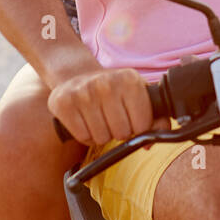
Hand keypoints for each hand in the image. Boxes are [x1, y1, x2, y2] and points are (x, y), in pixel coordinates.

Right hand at [47, 64, 167, 146]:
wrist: (76, 75)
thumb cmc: (112, 91)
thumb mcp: (137, 96)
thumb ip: (156, 119)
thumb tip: (150, 143)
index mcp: (130, 80)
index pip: (142, 125)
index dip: (137, 128)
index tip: (130, 118)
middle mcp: (106, 84)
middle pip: (121, 133)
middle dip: (118, 131)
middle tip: (111, 117)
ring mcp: (83, 93)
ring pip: (101, 138)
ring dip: (101, 134)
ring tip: (98, 117)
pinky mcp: (64, 103)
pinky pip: (82, 137)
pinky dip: (85, 135)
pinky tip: (84, 120)